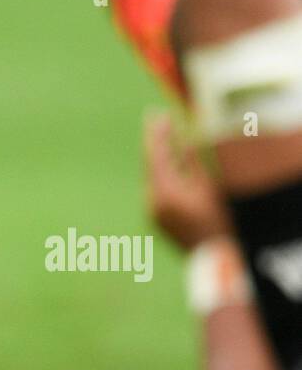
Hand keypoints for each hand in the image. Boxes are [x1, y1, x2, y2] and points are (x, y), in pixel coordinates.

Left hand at [145, 112, 233, 250]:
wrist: (215, 255)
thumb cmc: (218, 217)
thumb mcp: (208, 184)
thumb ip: (193, 161)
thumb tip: (185, 138)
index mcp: (164, 191)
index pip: (155, 155)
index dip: (157, 133)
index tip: (156, 114)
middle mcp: (152, 202)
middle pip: (152, 166)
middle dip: (157, 143)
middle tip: (158, 120)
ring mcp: (153, 213)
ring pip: (155, 179)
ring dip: (162, 159)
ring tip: (167, 137)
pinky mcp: (158, 220)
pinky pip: (159, 192)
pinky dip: (165, 176)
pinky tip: (173, 165)